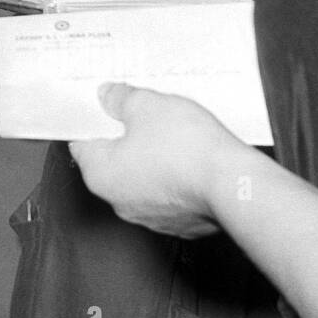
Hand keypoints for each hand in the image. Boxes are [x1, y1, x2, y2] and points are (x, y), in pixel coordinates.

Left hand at [69, 83, 247, 238]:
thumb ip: (121, 99)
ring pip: (143, 176)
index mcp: (100, 175)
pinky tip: (189, 155)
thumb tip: (109, 96)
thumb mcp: (145, 105)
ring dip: (152, 155)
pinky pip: (169, 191)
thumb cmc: (186, 148)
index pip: (83, 143)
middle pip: (113, 160)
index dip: (94, 119)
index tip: (104, 105)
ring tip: (172, 131)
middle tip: (142, 112)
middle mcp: (120, 202)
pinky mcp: (181, 222)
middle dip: (127, 135)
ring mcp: (151, 216)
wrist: (235, 184)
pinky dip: (175, 174)